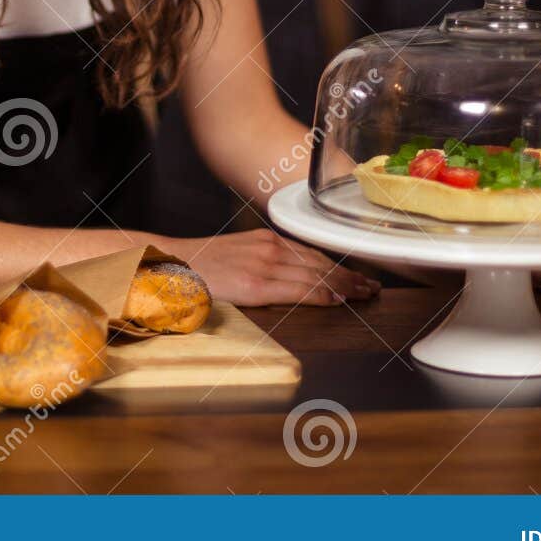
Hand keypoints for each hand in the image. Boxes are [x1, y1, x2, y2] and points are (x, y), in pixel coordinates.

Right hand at [170, 228, 379, 306]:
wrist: (169, 265)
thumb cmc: (200, 266)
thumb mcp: (238, 256)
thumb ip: (264, 263)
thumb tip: (289, 278)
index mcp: (266, 241)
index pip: (313, 254)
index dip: (339, 266)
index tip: (357, 275)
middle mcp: (270, 248)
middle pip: (320, 263)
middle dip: (349, 276)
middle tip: (371, 287)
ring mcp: (264, 265)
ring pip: (315, 276)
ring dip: (344, 286)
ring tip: (363, 295)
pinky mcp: (255, 283)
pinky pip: (297, 289)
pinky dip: (321, 294)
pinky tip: (337, 299)